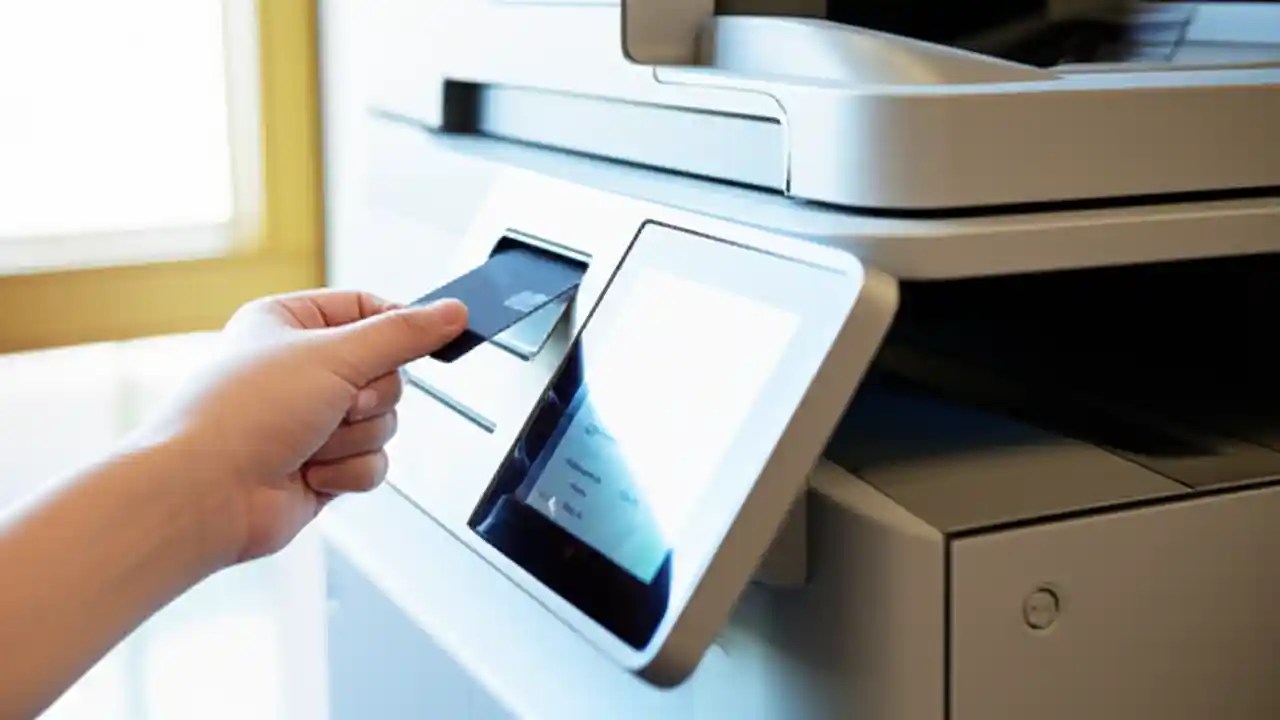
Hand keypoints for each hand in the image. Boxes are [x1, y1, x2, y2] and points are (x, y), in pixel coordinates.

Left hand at [134, 290, 466, 563]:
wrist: (205, 495)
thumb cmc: (240, 417)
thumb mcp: (334, 356)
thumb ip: (403, 335)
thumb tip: (452, 313)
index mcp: (289, 324)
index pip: (369, 309)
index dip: (398, 328)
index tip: (422, 338)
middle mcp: (300, 370)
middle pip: (386, 374)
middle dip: (368, 399)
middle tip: (336, 404)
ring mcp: (311, 421)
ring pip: (382, 423)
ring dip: (355, 438)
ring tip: (311, 442)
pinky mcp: (321, 466)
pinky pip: (372, 463)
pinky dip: (348, 471)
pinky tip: (312, 472)